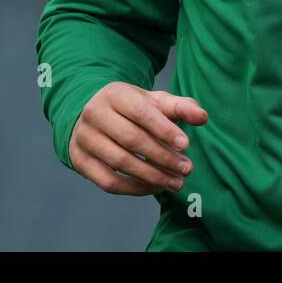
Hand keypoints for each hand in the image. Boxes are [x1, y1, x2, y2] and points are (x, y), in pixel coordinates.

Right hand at [69, 83, 208, 194]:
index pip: (141, 112)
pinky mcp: (79, 161)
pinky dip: (134, 188)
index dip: (164, 129)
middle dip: (162, 156)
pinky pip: (108, 182)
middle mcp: (94, 114)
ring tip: (175, 182)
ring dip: (152, 176)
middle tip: (186, 168)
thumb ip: (180, 107)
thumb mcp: (154, 101)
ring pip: (120, 162)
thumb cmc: (132, 108)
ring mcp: (83, 138)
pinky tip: (155, 187)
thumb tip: (203, 117)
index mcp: (115, 94)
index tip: (186, 145)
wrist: (93, 114)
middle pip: (131, 139)